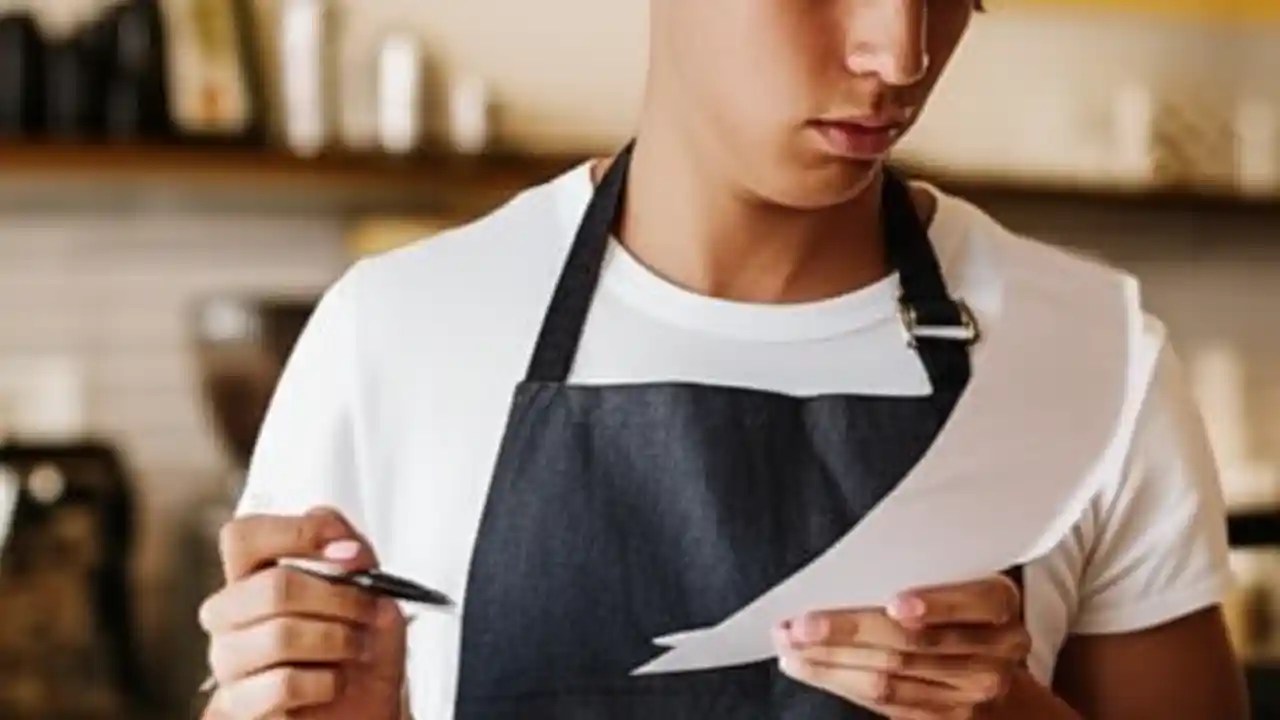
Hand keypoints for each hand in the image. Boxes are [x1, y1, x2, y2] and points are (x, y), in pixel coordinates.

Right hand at [198, 507, 406, 719]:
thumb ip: (357, 556)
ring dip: (337, 640)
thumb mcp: (374, 594)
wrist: (366, 710)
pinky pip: (282, 684)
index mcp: (253, 578)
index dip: (296, 533)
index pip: (243, 536)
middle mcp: (230, 617)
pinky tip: (333, 684)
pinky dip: (325, 682)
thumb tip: (345, 545)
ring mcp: (228, 664)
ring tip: (357, 650)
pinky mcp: (234, 708)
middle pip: (271, 587)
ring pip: (279, 636)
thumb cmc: (361, 652)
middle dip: (338, 598)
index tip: (351, 553)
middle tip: (370, 611)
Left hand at [774, 576, 1029, 719]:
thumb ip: (924, 572)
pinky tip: (806, 666)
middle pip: (916, 644)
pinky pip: (884, 704)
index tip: (896, 603)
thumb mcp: (960, 582)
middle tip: (801, 624)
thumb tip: (847, 566)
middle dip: (849, 632)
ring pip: (890, 678)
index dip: (937, 604)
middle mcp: (996, 650)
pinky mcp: (945, 719)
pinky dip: (838, 682)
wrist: (997, 677)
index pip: (977, 601)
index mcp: (1000, 602)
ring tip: (789, 644)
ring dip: (829, 662)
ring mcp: (971, 691)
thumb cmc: (961, 612)